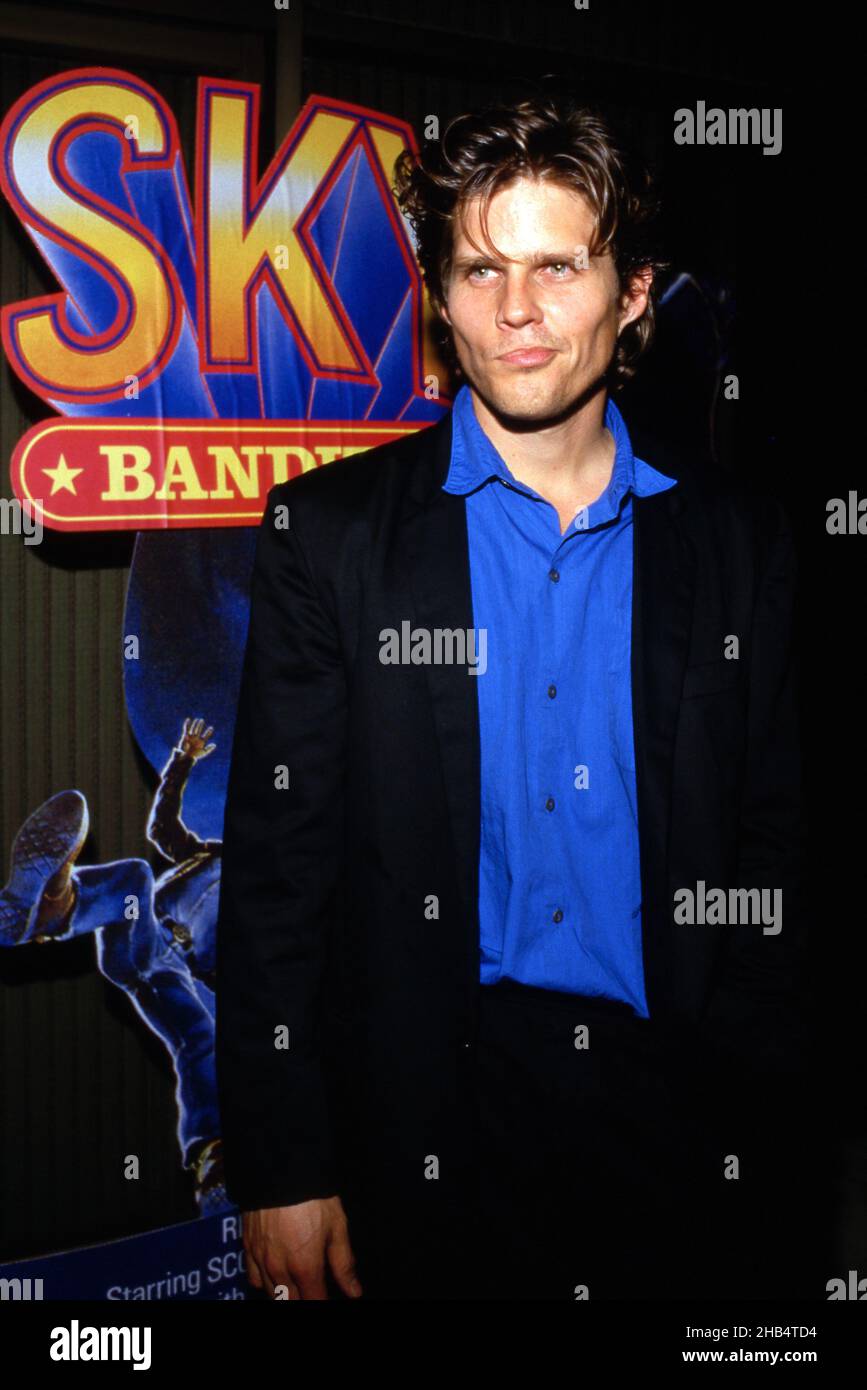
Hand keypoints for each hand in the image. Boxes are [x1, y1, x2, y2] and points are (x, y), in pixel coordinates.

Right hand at [178, 716, 215, 760]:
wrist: (186, 756)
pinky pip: (186, 729)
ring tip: (197, 720)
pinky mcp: (186, 736)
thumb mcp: (203, 752)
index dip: (208, 732)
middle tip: (202, 720)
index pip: (206, 736)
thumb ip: (209, 748)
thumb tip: (214, 745)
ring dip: (195, 724)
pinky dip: (187, 724)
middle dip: (200, 726)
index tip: (211, 728)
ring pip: (193, 729)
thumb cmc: (195, 755)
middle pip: (199, 730)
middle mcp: (196, 739)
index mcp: (201, 742)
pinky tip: (188, 719)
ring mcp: (191, 737)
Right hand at [242, 1196, 362, 1299]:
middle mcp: (279, 1269)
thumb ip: (344, 1264)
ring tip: (298, 1286)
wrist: (280, 1169)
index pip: (314, 1302)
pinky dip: (265, 1283)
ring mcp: (260, 1259)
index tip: (328, 1297)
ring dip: (285, 1295)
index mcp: (305, 1267)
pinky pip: (254, 1278)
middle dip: (304, 1299)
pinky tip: (275, 1275)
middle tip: (313, 1288)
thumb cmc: (314, 1196)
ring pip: (271, 1294)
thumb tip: (354, 1293)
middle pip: (290, 1302)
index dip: (323, 1302)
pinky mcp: (248, 1247)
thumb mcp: (337, 1227)